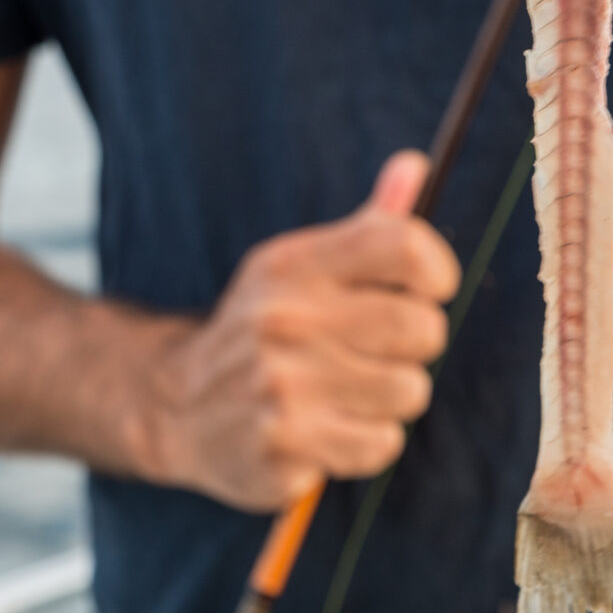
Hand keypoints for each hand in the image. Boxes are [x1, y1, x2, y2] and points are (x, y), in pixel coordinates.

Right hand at [142, 150, 459, 510]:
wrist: (175, 405)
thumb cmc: (264, 328)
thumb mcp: (299, 266)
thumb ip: (367, 224)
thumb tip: (416, 165)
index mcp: (293, 264)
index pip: (403, 247)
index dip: (436, 271)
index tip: (428, 290)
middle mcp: (284, 319)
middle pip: (422, 328)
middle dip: (416, 345)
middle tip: (380, 349)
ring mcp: (280, 386)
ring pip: (410, 391)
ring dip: (391, 399)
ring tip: (348, 390)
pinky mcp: (282, 447)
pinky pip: (381, 445)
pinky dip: (366, 443)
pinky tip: (328, 428)